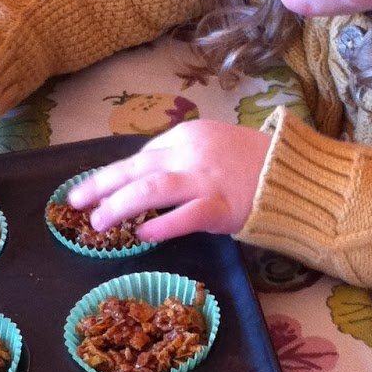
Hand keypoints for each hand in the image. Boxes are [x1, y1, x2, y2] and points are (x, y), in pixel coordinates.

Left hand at [68, 120, 268, 242]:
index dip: (116, 174)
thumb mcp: (214, 146)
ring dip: (120, 204)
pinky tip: (142, 236)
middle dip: (101, 184)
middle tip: (75, 201)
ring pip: (153, 188)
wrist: (295, 175)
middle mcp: (192, 153)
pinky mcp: (223, 205)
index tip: (96, 188)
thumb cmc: (256, 163)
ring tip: (98, 222)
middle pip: (136, 167)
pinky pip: (186, 216)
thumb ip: (183, 158)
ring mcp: (207, 179)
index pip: (143, 155)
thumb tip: (147, 179)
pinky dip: (162, 225)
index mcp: (188, 136)